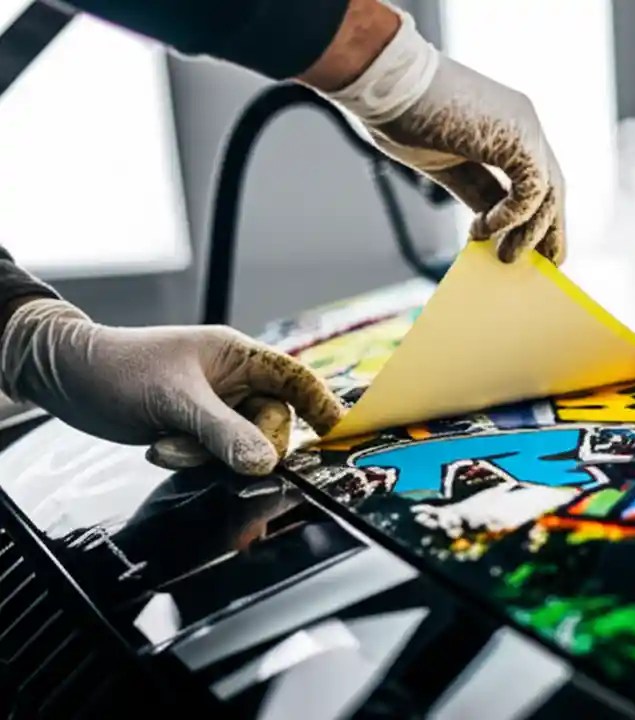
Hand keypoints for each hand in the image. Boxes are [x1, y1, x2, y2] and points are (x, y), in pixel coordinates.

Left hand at [0, 299, 343, 475]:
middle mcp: (234, 381)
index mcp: (239, 355)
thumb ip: (224, 433)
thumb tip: (265, 465)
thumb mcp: (176, 400)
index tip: (338, 433)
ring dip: (207, 456)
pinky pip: (215, 457)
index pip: (296, 379)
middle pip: (272, 425)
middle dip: (245, 446)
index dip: (322, 404)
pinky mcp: (196, 431)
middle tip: (212, 454)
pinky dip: (191, 459)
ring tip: (166, 446)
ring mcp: (216, 407)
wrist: (66, 379)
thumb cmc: (119, 368)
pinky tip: (160, 448)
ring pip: (243, 446)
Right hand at [320, 4, 566, 264]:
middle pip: (550, 187)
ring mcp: (524, 129)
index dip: (534, 215)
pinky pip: (531, 189)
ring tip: (504, 258)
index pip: (533, 179)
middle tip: (544, 265)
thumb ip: (474, 192)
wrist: (384, 81)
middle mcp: (524, 125)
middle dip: (548, 230)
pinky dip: (513, 216)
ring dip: (530, 232)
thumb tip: (489, 225)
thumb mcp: (446, 165)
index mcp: (508, 127)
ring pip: (548, 192)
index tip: (530, 247)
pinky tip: (483, 227)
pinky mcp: (518, 137)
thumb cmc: (402, 116)